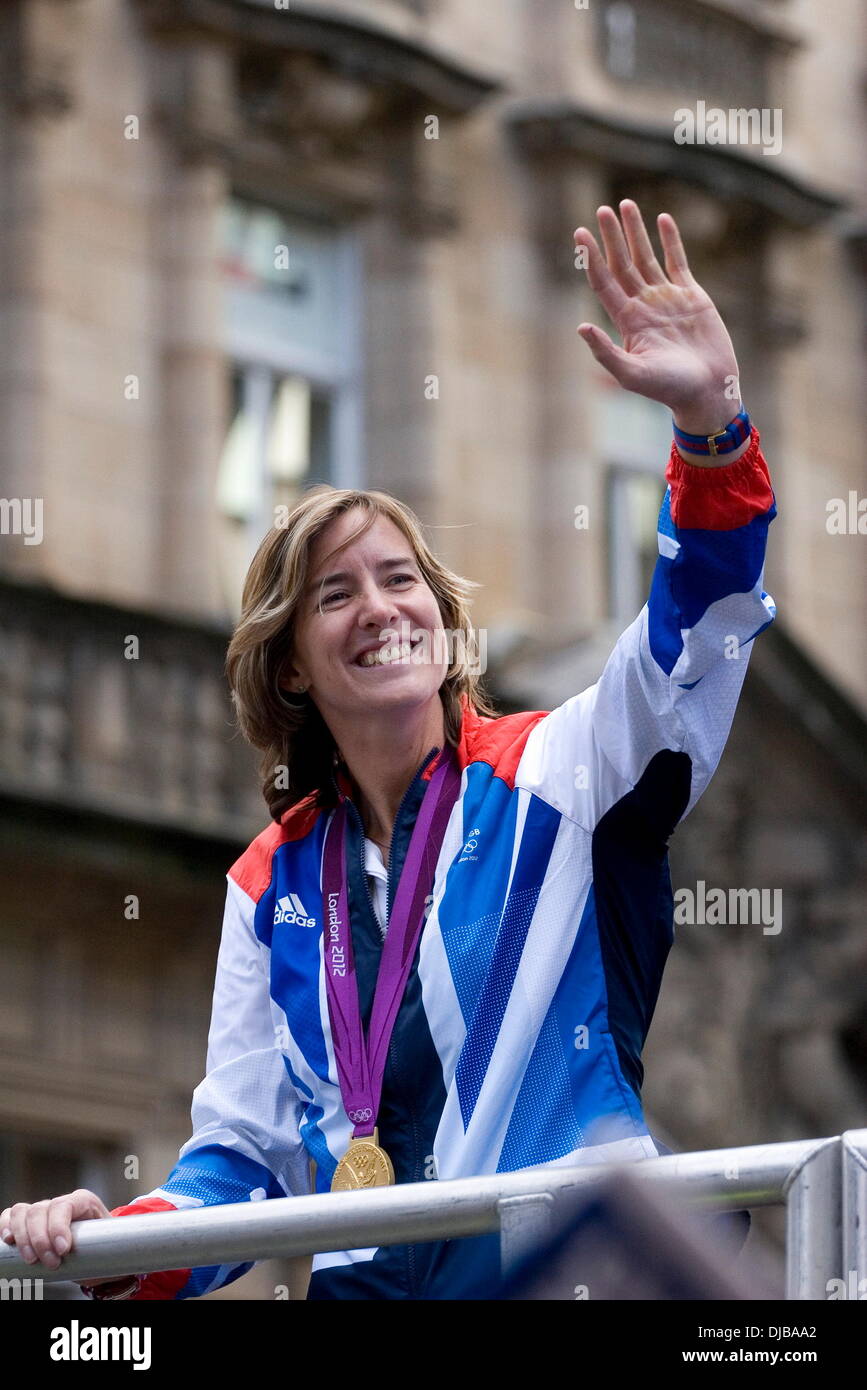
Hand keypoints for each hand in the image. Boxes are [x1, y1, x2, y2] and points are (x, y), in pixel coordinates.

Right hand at [1, 1189, 121, 1285]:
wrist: (100, 1251)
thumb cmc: (105, 1249)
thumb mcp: (109, 1246)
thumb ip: (102, 1248)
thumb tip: (102, 1258)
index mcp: (83, 1202)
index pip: (64, 1205)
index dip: (58, 1226)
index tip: (62, 1250)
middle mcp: (61, 1203)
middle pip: (40, 1210)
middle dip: (41, 1240)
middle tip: (51, 1264)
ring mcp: (43, 1210)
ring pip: (23, 1212)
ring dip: (23, 1238)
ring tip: (32, 1260)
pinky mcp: (29, 1221)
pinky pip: (12, 1215)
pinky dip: (6, 1226)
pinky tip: (9, 1241)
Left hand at [574, 200, 740, 434]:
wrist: (708, 390)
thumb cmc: (669, 389)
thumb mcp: (631, 374)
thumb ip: (605, 352)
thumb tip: (580, 328)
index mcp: (627, 321)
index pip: (604, 282)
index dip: (592, 258)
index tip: (580, 234)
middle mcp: (643, 305)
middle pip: (622, 264)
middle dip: (612, 237)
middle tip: (601, 211)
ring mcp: (667, 298)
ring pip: (646, 257)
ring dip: (636, 232)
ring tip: (625, 204)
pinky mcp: (692, 295)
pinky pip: (678, 261)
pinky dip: (670, 240)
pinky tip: (662, 219)